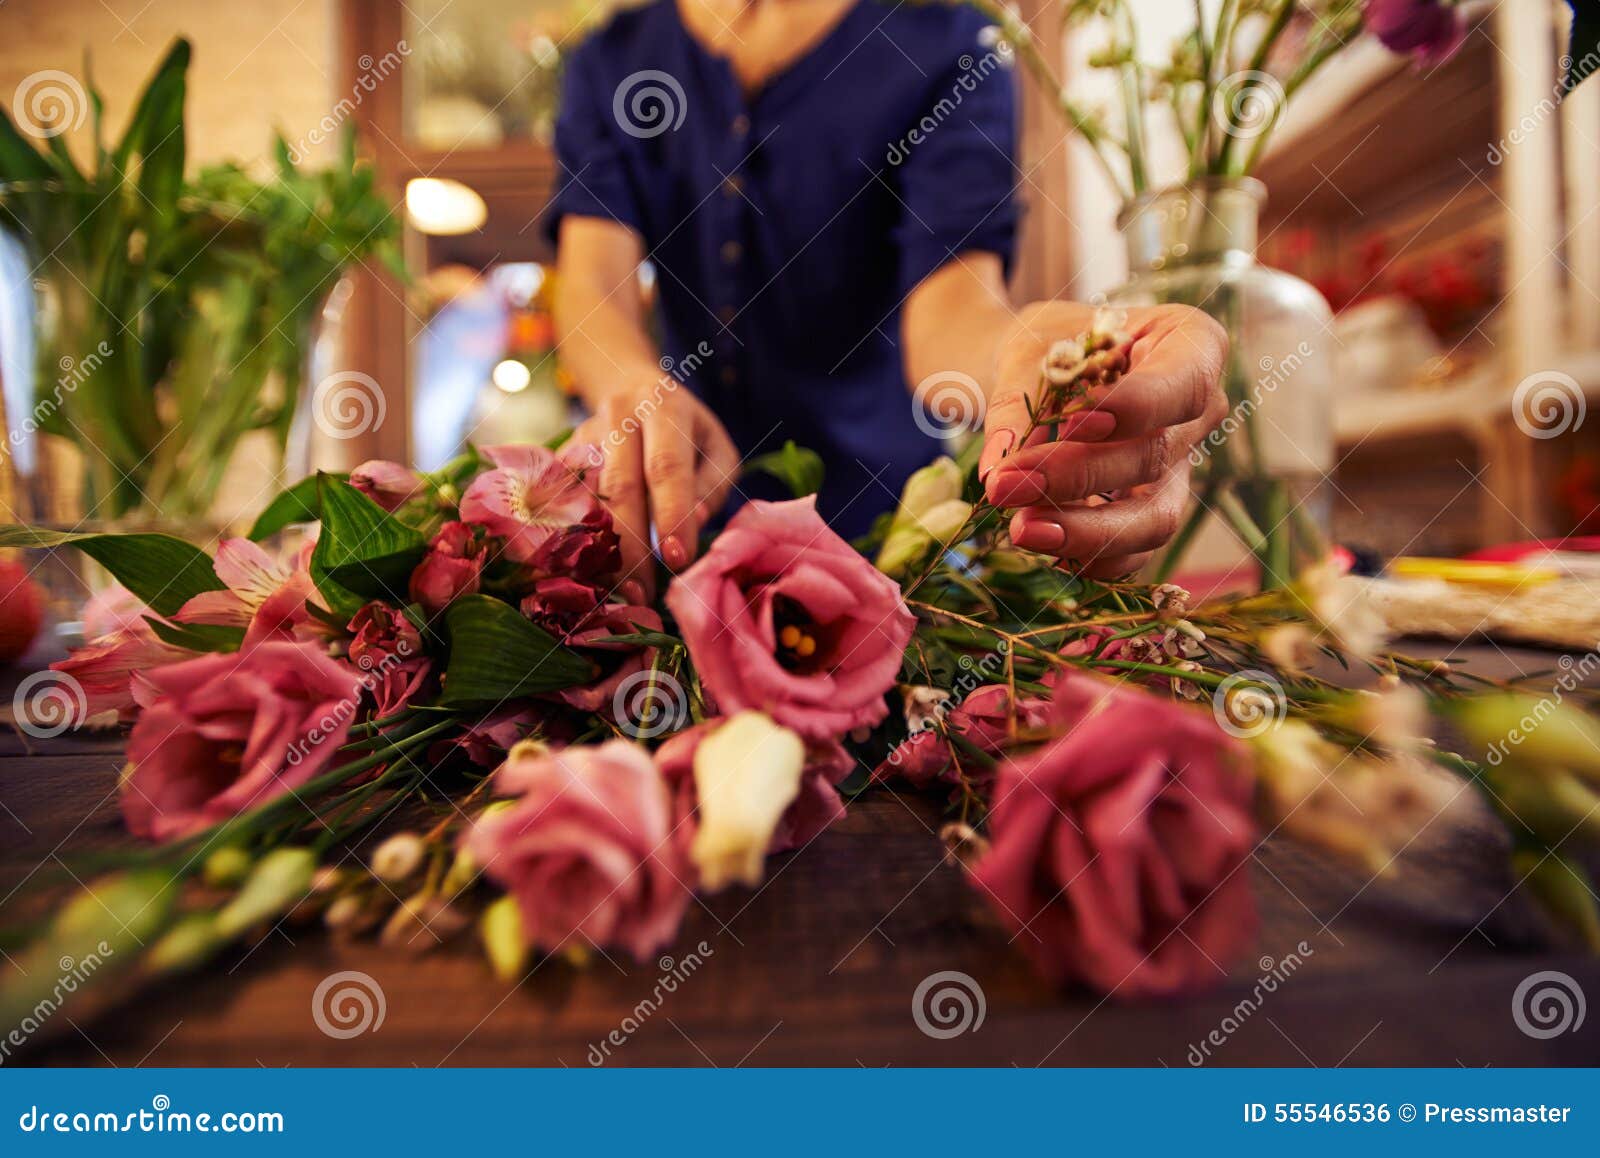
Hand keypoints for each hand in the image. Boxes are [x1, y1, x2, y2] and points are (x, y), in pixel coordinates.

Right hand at [573, 378, 740, 602]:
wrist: (627, 386)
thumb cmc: (684, 431)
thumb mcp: (715, 448)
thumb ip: (711, 486)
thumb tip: (693, 523)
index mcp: (664, 407)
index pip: (665, 466)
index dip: (671, 513)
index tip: (677, 559)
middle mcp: (616, 417)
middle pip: (618, 486)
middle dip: (629, 547)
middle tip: (641, 594)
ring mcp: (580, 436)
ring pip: (582, 498)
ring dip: (596, 553)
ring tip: (613, 596)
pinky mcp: (556, 457)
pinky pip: (558, 505)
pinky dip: (570, 544)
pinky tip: (582, 579)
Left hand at [978, 302, 1228, 578]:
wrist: (1047, 370)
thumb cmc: (1054, 343)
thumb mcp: (1031, 348)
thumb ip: (1018, 401)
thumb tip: (996, 470)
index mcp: (1191, 345)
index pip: (1184, 383)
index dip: (1136, 408)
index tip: (1073, 422)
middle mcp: (1199, 412)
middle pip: (1154, 456)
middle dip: (1079, 476)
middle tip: (1008, 485)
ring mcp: (1181, 468)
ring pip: (1153, 518)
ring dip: (1085, 532)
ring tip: (1021, 529)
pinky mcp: (1151, 512)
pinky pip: (1133, 552)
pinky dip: (1086, 556)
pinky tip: (1038, 543)